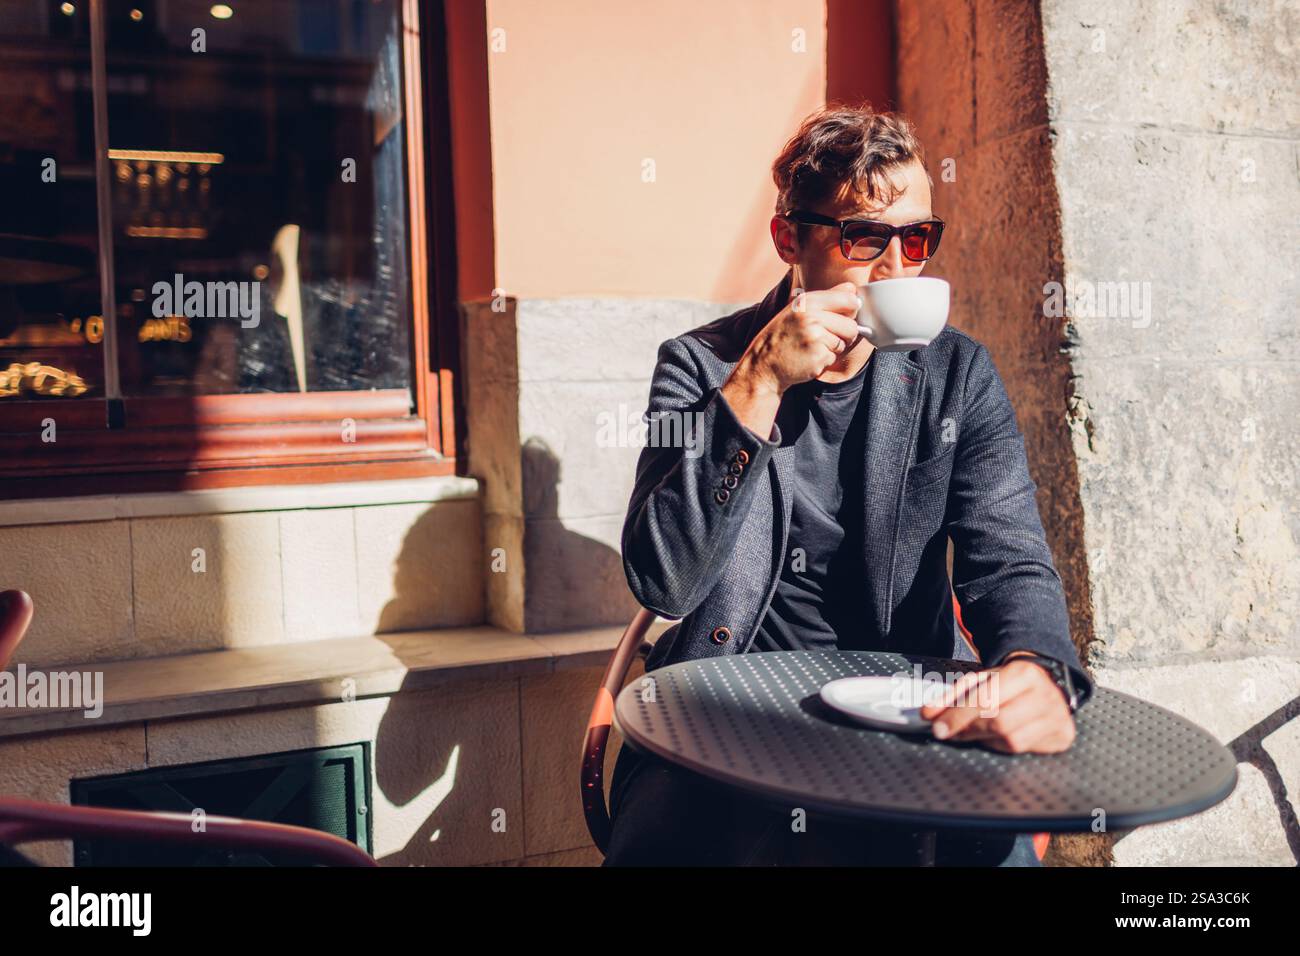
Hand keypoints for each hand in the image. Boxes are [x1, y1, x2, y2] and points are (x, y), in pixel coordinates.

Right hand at [736, 281, 861, 395]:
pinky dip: (824, 361)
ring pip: (844, 343)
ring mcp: (814, 336)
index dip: (851, 310)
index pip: (849, 298)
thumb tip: (853, 290)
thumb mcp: (798, 310)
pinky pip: (834, 358)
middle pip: (852, 326)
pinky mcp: (817, 355)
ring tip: (812, 348)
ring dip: (832, 349)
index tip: (842, 317)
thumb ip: (826, 299)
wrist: (763, 365)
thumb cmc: (783, 337)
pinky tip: (808, 358)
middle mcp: (811, 316)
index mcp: (808, 301)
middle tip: (823, 338)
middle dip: (843, 336)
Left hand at [919, 651, 1076, 753]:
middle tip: (950, 732)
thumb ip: (952, 697)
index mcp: (1023, 673)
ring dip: (985, 740)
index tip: (937, 727)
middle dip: (969, 729)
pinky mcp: (1063, 736)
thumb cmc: (1008, 684)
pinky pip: (1024, 750)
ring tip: (975, 732)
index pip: (985, 699)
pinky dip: (1002, 747)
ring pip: (1011, 740)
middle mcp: (1044, 694)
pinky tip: (996, 737)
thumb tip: (928, 714)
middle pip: (999, 722)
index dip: (958, 716)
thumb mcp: (980, 682)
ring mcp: (1057, 717)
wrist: (1046, 684)